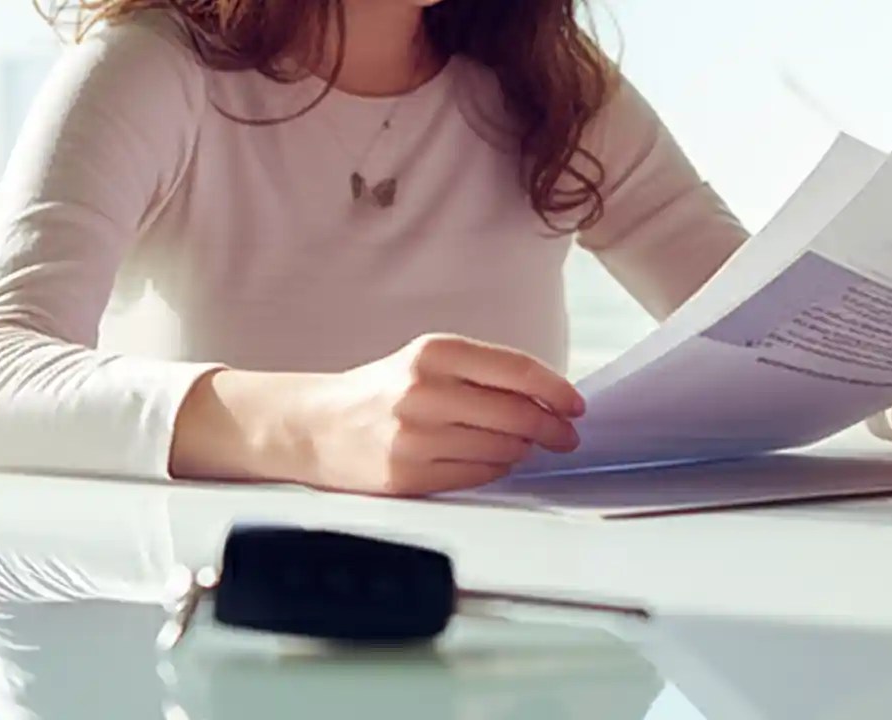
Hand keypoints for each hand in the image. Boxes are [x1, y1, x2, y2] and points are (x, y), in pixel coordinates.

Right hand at [284, 334, 584, 495]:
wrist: (315, 426)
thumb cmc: (383, 391)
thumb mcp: (428, 362)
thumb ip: (484, 375)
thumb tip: (550, 401)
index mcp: (434, 353)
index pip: (516, 370)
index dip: (556, 391)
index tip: (577, 406)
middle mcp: (424, 391)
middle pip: (516, 415)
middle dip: (551, 428)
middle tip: (566, 436)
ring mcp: (415, 437)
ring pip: (502, 450)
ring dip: (522, 451)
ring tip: (521, 446)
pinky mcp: (408, 476)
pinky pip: (478, 476)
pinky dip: (495, 470)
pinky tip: (493, 461)